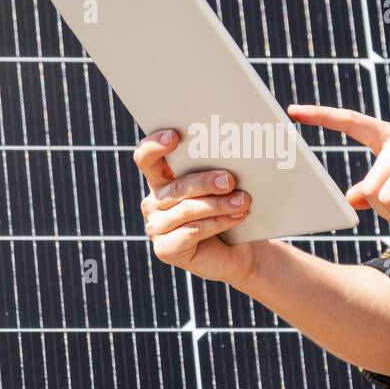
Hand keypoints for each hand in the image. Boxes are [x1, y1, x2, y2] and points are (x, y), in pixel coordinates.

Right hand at [134, 129, 265, 282]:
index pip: (146, 158)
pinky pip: (193, 232)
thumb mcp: (220, 188)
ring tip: (243, 201)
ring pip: (187, 210)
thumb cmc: (228, 212)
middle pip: (176, 187)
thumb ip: (215, 171)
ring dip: (218, 204)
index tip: (174, 136)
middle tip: (230, 180)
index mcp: (161, 180)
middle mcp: (154, 202)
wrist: (237, 252)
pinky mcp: (165, 249)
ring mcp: (156, 227)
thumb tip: (230, 157)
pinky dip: (218, 223)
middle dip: (205, 181)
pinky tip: (236, 217)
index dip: (154, 145)